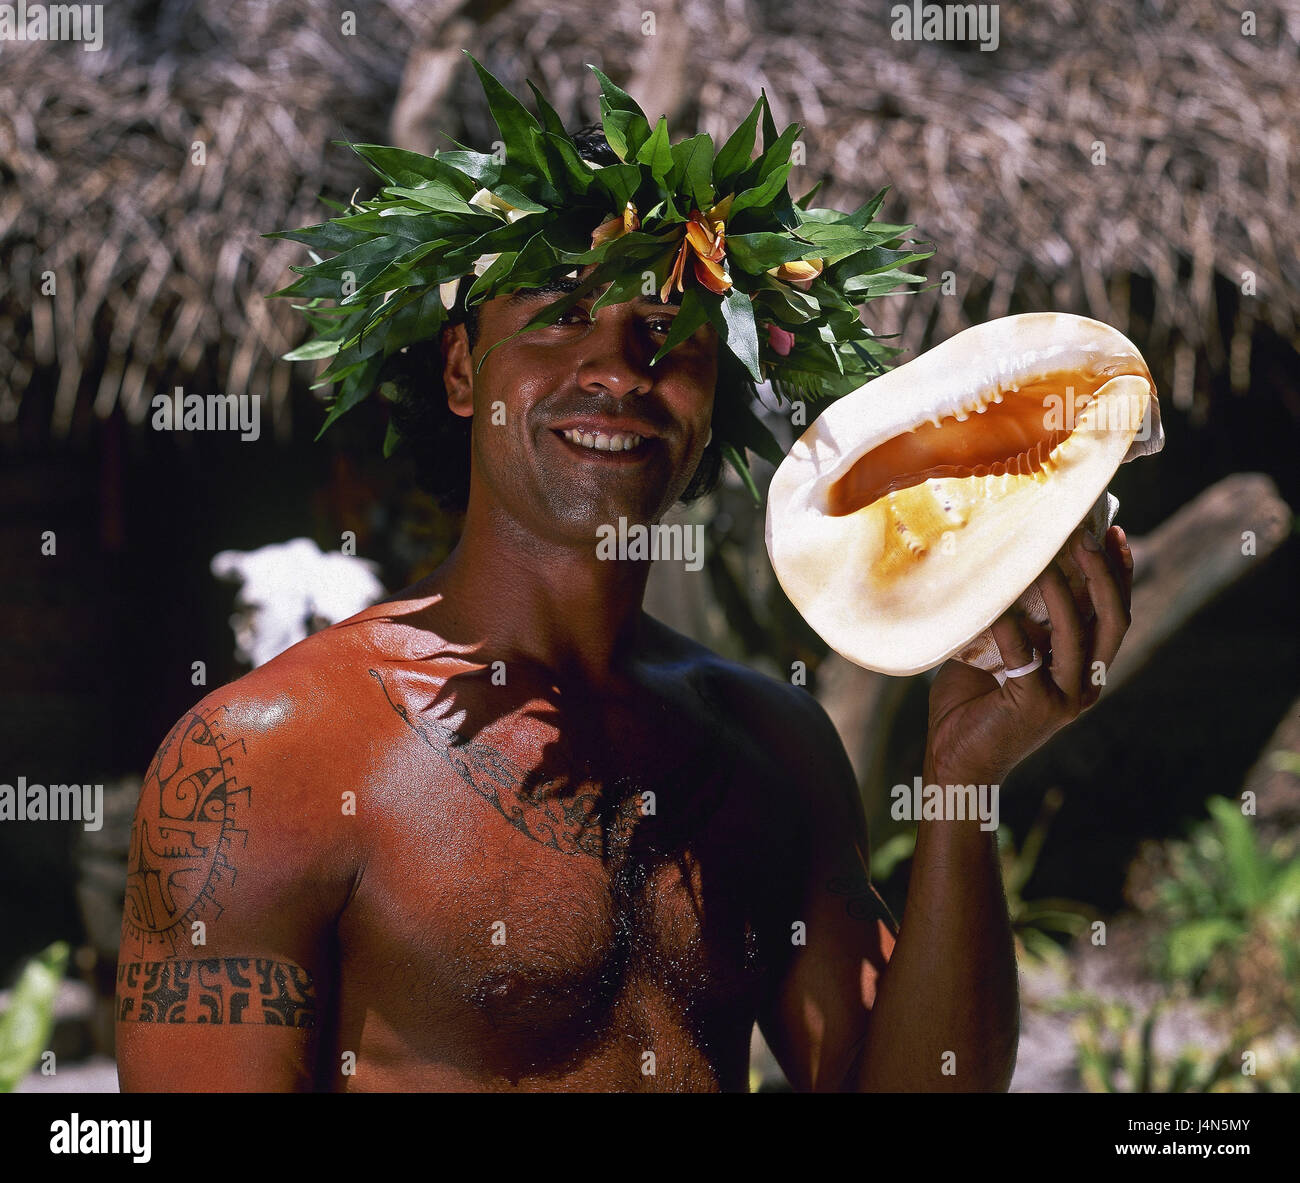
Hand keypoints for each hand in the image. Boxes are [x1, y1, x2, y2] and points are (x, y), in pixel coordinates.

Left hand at [922, 524, 1133, 785]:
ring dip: (1061, 592)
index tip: (1113, 533)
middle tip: (1083, 536)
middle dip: (1104, 574)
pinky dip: (1010, 627)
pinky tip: (996, 605)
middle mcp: (1085, 683)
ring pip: (1075, 634)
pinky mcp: (1035, 706)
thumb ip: (1016, 620)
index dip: (1120, 574)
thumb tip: (1003, 566)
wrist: (957, 762)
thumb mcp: (1001, 654)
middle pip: (1112, 620)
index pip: (1114, 615)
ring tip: (1044, 558)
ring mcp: (1064, 698)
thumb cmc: (972, 704)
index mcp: (1084, 670)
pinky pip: (1024, 656)